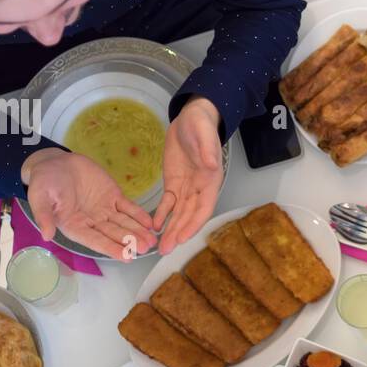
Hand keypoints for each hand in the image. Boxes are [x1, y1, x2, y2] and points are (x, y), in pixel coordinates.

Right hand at [24, 148, 156, 260]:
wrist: (55, 162)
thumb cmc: (44, 181)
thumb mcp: (39, 197)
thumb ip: (44, 216)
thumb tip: (46, 235)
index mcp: (74, 226)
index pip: (95, 241)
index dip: (111, 248)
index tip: (126, 257)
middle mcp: (91, 222)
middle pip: (113, 234)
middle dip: (129, 241)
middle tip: (144, 248)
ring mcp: (104, 210)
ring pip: (124, 223)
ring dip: (138, 231)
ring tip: (152, 240)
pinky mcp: (112, 197)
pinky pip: (128, 208)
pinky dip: (139, 215)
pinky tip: (150, 223)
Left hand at [153, 97, 224, 254]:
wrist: (191, 117)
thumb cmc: (200, 124)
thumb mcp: (203, 133)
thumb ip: (207, 149)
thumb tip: (212, 165)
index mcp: (210, 180)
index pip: (203, 208)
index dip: (194, 224)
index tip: (183, 237)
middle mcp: (200, 189)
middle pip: (189, 216)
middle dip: (179, 233)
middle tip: (166, 249)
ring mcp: (187, 188)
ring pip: (179, 214)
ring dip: (170, 230)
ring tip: (160, 246)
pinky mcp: (174, 184)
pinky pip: (168, 204)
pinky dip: (162, 215)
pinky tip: (154, 226)